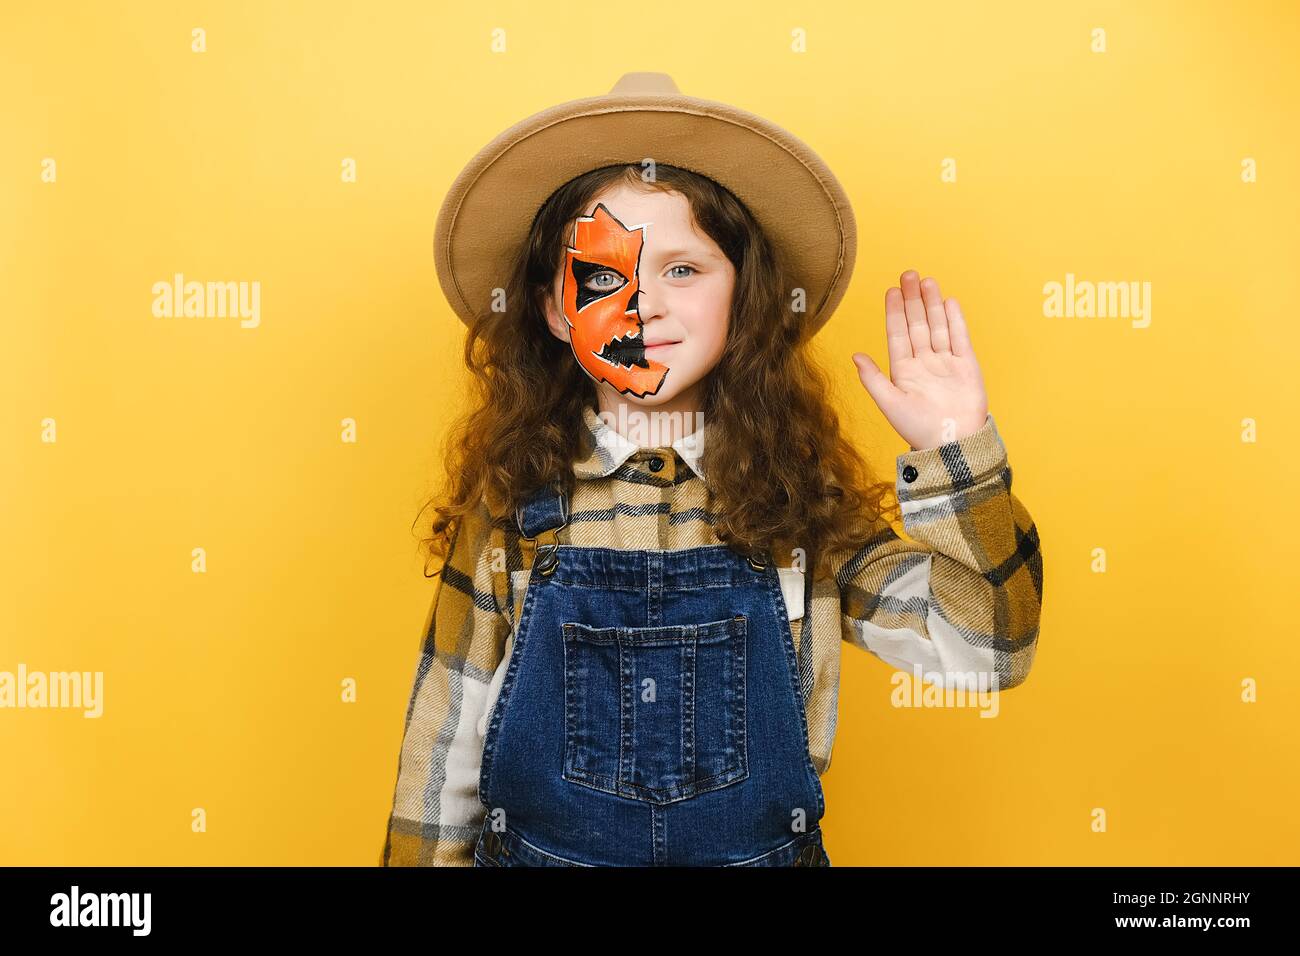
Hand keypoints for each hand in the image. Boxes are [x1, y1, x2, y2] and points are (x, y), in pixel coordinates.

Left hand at [852, 271, 988, 450]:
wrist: (953, 444)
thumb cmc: (918, 430)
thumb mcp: (890, 404)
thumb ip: (873, 379)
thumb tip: (855, 355)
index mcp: (903, 371)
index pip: (897, 334)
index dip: (894, 312)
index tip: (891, 291)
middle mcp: (923, 363)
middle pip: (917, 324)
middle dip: (912, 300)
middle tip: (908, 274)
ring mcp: (945, 363)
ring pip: (937, 326)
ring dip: (932, 304)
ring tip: (926, 282)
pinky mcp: (966, 366)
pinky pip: (959, 338)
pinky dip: (955, 320)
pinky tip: (948, 302)